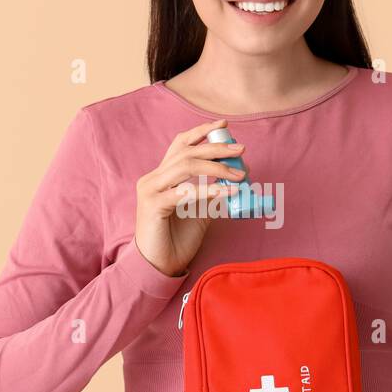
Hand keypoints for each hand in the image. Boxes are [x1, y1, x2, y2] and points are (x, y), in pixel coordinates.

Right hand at [134, 118, 246, 276]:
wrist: (158, 266)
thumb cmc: (176, 239)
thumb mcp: (199, 211)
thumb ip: (211, 193)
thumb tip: (236, 178)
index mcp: (162, 175)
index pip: (181, 145)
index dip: (201, 132)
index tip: (224, 126)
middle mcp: (153, 178)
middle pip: (186, 152)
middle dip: (216, 148)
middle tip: (241, 150)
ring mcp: (150, 190)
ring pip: (186, 167)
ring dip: (217, 168)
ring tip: (240, 175)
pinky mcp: (153, 205)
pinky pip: (185, 192)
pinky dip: (208, 189)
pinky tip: (226, 191)